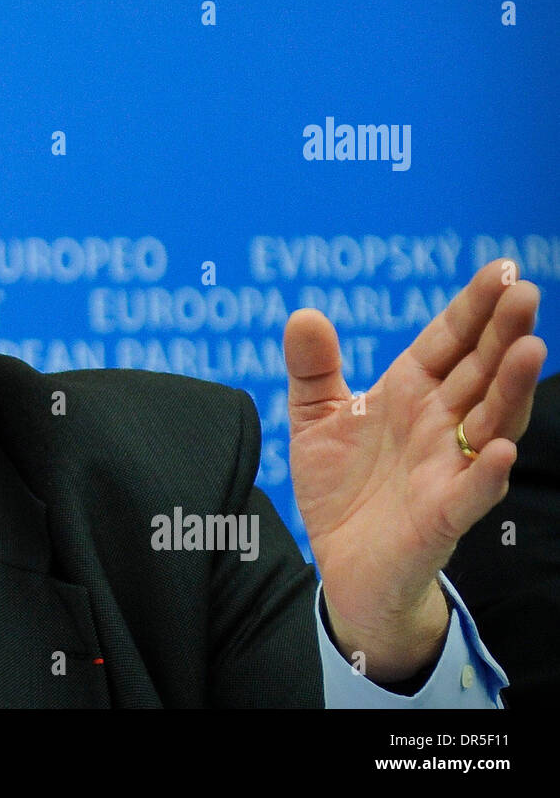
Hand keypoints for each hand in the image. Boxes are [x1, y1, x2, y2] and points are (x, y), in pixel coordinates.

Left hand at [284, 259, 545, 680]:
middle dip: (502, 334)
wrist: (343, 563)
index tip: (501, 270)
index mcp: (409, 393)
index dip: (472, 309)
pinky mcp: (444, 516)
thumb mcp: (315, 418)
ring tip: (529, 350)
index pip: (447, 342)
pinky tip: (502, 452)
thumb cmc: (341, 486)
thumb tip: (304, 313)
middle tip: (525, 294)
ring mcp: (448, 468)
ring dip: (511, 389)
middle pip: (478, 372)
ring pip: (490, 422)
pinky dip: (487, 473)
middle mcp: (439, 424)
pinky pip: (472, 492)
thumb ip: (312, 367)